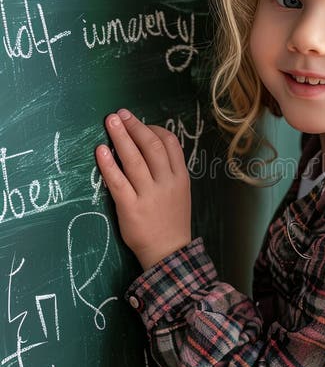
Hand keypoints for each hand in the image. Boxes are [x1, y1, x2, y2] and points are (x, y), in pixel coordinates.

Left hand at [95, 110, 191, 271]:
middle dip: (135, 126)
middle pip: (152, 146)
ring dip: (121, 137)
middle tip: (120, 114)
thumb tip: (148, 143)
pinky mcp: (131, 208)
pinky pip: (118, 181)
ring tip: (110, 122)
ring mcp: (149, 195)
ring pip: (134, 159)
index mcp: (180, 177)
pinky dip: (109, 164)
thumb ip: (169, 169)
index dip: (153, 128)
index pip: (170, 143)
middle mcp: (166, 183)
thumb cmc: (171, 220)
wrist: (168, 252)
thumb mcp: (180, 191)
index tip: (139, 123)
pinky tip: (101, 150)